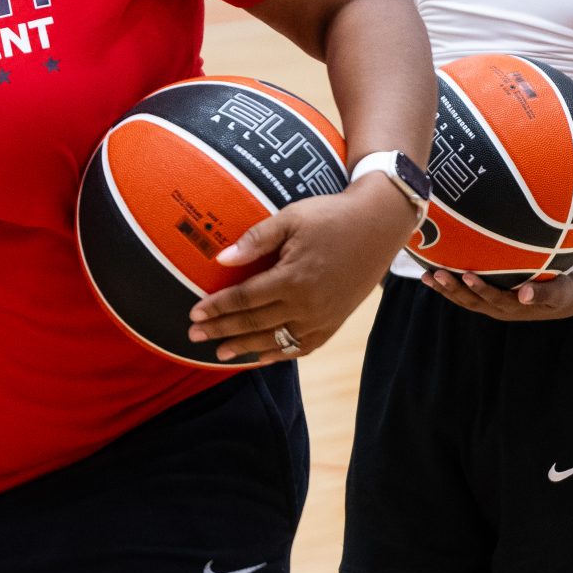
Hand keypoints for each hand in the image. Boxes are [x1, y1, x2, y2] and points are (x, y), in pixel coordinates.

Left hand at [188, 179, 418, 362]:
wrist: (378, 224)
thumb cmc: (331, 216)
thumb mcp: (291, 217)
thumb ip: (256, 239)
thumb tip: (221, 258)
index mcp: (294, 277)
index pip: (245, 298)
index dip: (217, 307)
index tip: (194, 313)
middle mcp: (308, 304)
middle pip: (255, 323)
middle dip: (222, 330)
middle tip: (194, 336)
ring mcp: (324, 317)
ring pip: (277, 341)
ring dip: (246, 349)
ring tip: (220, 353)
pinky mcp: (335, 322)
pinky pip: (302, 346)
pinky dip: (280, 354)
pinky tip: (261, 356)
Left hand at [421, 264, 572, 321]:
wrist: (561, 299)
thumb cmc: (562, 289)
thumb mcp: (559, 291)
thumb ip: (543, 292)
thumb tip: (524, 293)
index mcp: (515, 306)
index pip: (494, 298)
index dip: (480, 288)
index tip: (467, 274)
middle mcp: (499, 309)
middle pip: (472, 301)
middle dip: (453, 288)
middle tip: (435, 273)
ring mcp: (491, 306)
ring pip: (464, 299)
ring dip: (444, 289)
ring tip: (425, 276)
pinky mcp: (487, 300)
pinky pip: (465, 293)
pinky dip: (449, 285)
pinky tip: (433, 271)